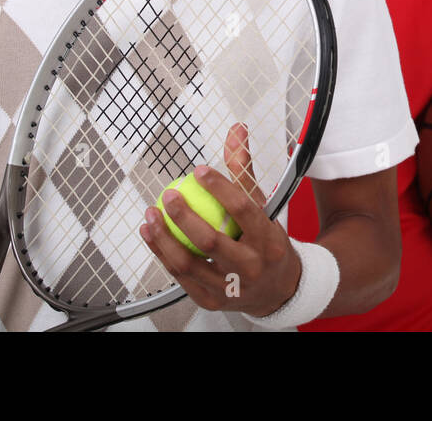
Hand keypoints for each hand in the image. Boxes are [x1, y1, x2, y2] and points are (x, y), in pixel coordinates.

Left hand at [139, 124, 301, 316]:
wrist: (279, 289)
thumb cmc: (267, 243)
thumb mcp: (264, 206)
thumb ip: (244, 171)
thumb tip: (236, 132)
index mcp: (268, 240)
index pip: (243, 209)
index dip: (220, 187)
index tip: (199, 171)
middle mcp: (251, 267)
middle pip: (211, 240)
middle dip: (184, 216)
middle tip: (169, 195)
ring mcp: (231, 288)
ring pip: (189, 263)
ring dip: (164, 238)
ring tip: (151, 215)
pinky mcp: (211, 300)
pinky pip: (180, 277)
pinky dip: (162, 254)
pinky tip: (151, 235)